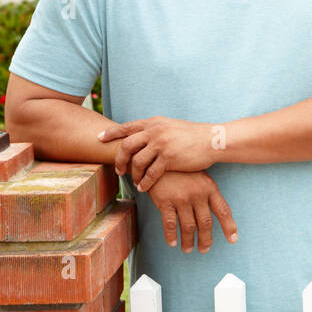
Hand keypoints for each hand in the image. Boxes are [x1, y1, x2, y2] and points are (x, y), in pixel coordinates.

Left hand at [98, 116, 217, 189]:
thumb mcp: (170, 126)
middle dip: (119, 160)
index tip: (100, 138)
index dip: (112, 133)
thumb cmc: (192, 135)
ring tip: (134, 181)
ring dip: (133, 174)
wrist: (212, 140)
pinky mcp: (170, 158)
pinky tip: (144, 188)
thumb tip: (141, 136)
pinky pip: (151, 174)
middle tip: (119, 170)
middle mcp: (155, 131)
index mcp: (154, 123)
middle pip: (127, 145)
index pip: (127, 127)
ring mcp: (162, 144)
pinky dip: (145, 182)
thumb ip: (155, 130)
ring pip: (137, 161)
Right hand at [146, 170, 236, 252]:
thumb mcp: (200, 177)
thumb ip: (208, 194)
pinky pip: (169, 223)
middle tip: (204, 249)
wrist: (160, 159)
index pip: (223, 211)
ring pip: (188, 227)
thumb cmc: (181, 170)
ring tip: (188, 249)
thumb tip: (216, 214)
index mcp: (209, 188)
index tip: (232, 240)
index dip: (229, 227)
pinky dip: (171, 235)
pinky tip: (172, 243)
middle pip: (205, 223)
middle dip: (206, 239)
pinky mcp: (165, 201)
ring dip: (188, 241)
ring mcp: (181, 198)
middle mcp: (197, 194)